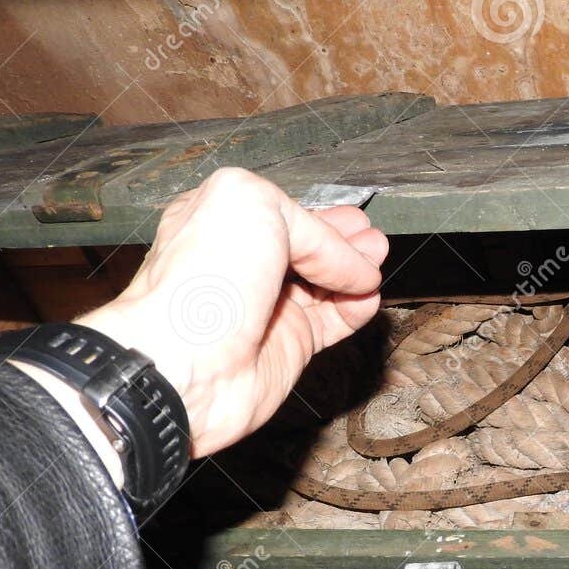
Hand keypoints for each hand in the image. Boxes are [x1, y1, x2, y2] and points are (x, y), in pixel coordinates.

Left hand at [80, 167, 386, 456]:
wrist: (190, 362)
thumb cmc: (203, 281)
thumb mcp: (255, 206)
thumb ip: (311, 227)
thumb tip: (348, 266)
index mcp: (221, 221)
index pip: (283, 214)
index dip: (320, 218)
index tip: (353, 220)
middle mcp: (242, 264)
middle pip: (307, 250)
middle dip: (344, 244)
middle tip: (372, 240)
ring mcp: (266, 307)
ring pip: (324, 285)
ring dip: (355, 274)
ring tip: (378, 263)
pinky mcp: (288, 346)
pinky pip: (331, 323)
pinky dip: (355, 310)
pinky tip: (370, 297)